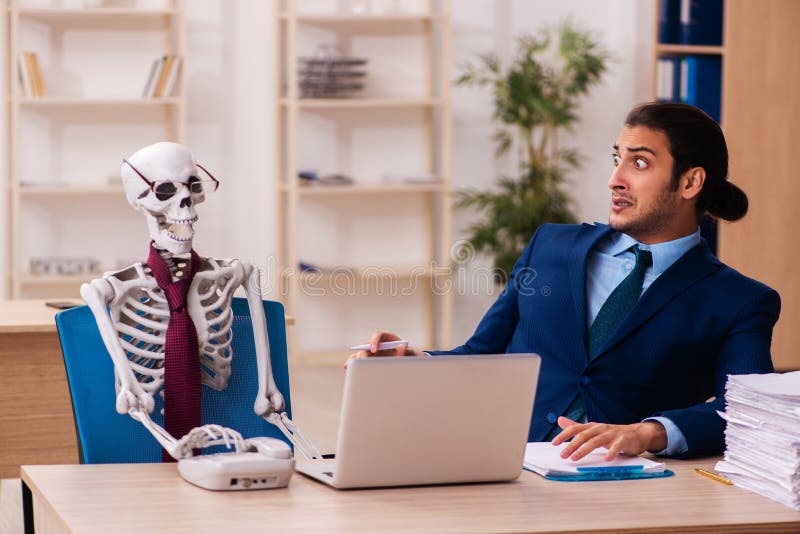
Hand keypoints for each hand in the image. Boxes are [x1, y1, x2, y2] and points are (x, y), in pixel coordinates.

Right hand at [344, 331, 416, 367]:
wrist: (405, 361)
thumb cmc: (406, 356)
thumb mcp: (407, 353)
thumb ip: (404, 351)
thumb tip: (402, 346)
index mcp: (386, 337)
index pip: (378, 335)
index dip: (374, 341)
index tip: (374, 350)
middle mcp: (377, 343)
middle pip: (367, 345)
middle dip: (364, 352)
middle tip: (363, 360)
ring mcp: (371, 351)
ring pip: (360, 352)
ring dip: (355, 357)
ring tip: (351, 364)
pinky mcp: (368, 358)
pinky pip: (358, 359)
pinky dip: (353, 362)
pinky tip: (348, 366)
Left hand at [551, 417, 666, 461]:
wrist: (637, 433)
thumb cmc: (612, 433)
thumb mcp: (593, 430)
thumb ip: (576, 427)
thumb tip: (560, 420)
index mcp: (592, 427)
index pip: (574, 428)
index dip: (564, 435)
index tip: (554, 443)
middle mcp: (600, 429)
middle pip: (583, 436)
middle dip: (571, 445)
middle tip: (563, 455)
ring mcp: (612, 434)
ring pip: (596, 441)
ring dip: (584, 449)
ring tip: (575, 458)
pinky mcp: (623, 441)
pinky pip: (617, 446)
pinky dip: (611, 452)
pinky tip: (607, 459)